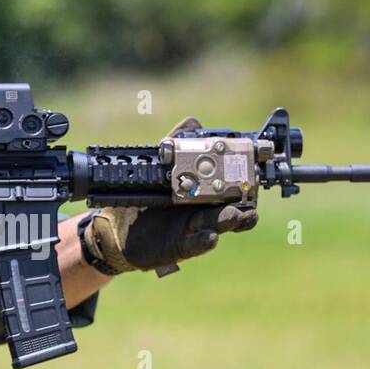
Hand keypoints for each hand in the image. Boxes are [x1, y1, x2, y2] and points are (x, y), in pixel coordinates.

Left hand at [82, 117, 257, 274]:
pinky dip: (204, 241)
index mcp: (204, 187)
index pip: (233, 181)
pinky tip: (210, 237)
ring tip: (234, 214)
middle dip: (243, 198)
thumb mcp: (155, 167)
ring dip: (230, 219)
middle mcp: (204, 208)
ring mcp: (195, 227)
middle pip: (235, 204)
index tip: (253, 167)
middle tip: (247, 191)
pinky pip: (197, 245)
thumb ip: (174, 144)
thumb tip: (194, 123)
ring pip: (220, 223)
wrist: (116, 230)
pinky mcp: (181, 245)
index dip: (247, 177)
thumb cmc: (140, 197)